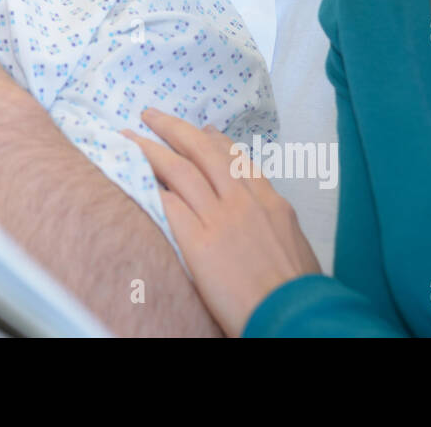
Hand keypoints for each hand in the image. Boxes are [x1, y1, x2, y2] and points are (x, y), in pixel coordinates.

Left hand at [121, 108, 321, 336]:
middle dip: (175, 129)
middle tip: (153, 115)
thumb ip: (274, 224)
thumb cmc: (299, 291)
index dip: (215, 142)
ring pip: (180, 170)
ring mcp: (220, 219)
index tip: (202, 130)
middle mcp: (244, 202)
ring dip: (151, 149)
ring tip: (131, 137)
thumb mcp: (296, 246)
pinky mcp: (198, 241)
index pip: (238, 160)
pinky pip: (169, 204)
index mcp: (271, 203)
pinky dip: (151, 187)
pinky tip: (135, 177)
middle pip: (203, 152)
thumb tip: (262, 222)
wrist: (294, 315)